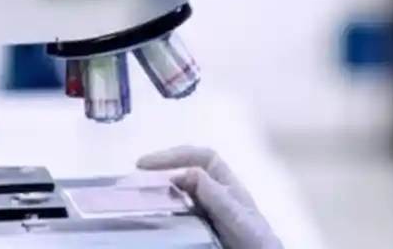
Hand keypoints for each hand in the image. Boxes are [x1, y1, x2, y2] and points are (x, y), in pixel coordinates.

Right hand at [136, 146, 282, 248]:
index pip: (201, 157)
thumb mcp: (234, 214)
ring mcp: (211, 210)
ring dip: (164, 187)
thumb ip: (213, 194)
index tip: (145, 163)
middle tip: (138, 170)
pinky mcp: (205, 227)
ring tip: (141, 193)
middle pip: (189, 169)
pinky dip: (169, 209)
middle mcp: (218, 193)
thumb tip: (184, 172)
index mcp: (227, 184)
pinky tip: (156, 217)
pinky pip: (184, 211)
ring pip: (184, 190)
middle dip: (165, 165)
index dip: (175, 154)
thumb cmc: (254, 237)